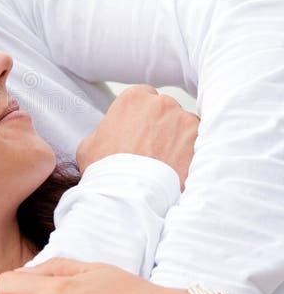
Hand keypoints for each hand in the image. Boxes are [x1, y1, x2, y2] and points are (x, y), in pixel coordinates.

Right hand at [77, 85, 198, 189]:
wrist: (129, 196)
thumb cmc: (107, 173)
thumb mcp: (90, 145)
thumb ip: (105, 130)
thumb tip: (111, 136)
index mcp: (133, 98)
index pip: (145, 97)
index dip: (144, 117)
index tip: (143, 132)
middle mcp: (161, 103)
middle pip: (168, 110)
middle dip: (163, 127)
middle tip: (154, 152)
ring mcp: (184, 120)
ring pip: (186, 126)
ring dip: (180, 141)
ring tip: (168, 165)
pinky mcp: (201, 141)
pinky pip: (201, 143)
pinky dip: (193, 156)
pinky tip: (181, 171)